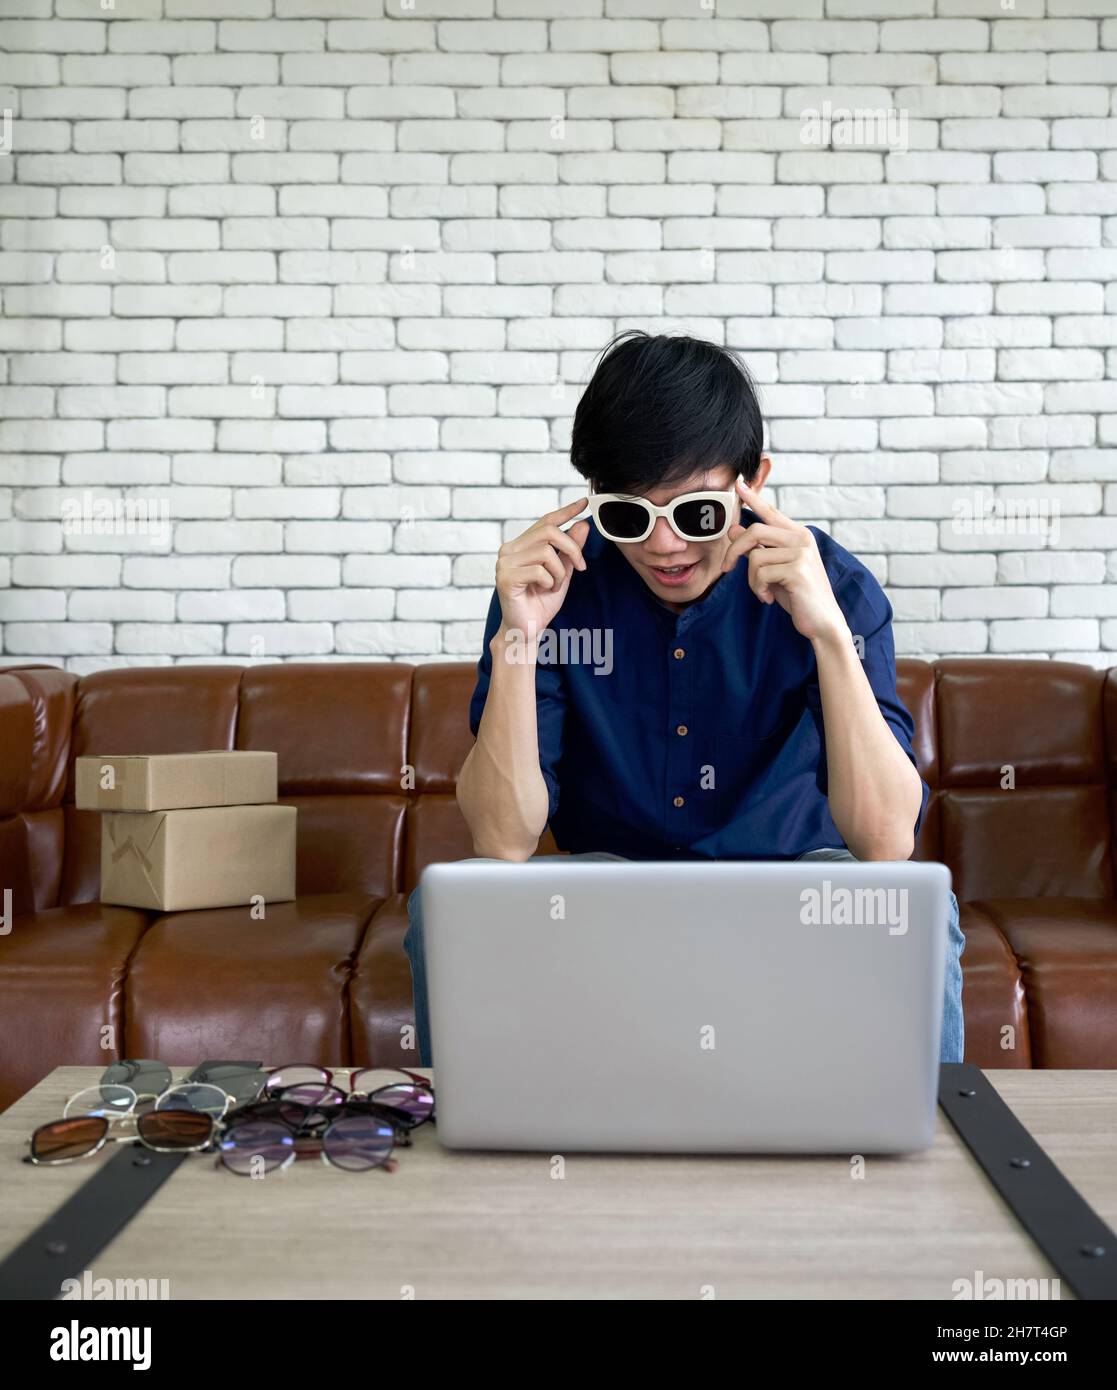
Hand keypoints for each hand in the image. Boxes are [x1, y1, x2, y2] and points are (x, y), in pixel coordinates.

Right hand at [494, 497, 589, 641]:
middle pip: (549, 531)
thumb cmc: (541, 602)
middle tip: (581, 566)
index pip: (545, 521)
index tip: (584, 503)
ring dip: (559, 571)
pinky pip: (539, 570)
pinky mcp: (505, 578)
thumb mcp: (563, 573)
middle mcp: (509, 549)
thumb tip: (582, 524)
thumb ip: (570, 550)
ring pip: (546, 552)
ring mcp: (504, 563)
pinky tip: (543, 591)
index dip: (566, 511)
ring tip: (554, 585)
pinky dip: (549, 582)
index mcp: (521, 545)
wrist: (527, 629)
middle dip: (572, 548)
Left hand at [721, 480, 846, 642]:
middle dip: (734, 551)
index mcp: (797, 535)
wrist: (822, 621)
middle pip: (754, 531)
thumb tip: (735, 529)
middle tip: (727, 569)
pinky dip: (758, 589)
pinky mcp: (797, 570)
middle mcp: (801, 539)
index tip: (738, 483)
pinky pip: (760, 573)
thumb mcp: (774, 569)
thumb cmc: (798, 595)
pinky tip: (769, 598)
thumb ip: (757, 548)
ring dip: (751, 580)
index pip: (770, 512)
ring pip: (755, 557)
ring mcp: (801, 553)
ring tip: (763, 591)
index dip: (753, 498)